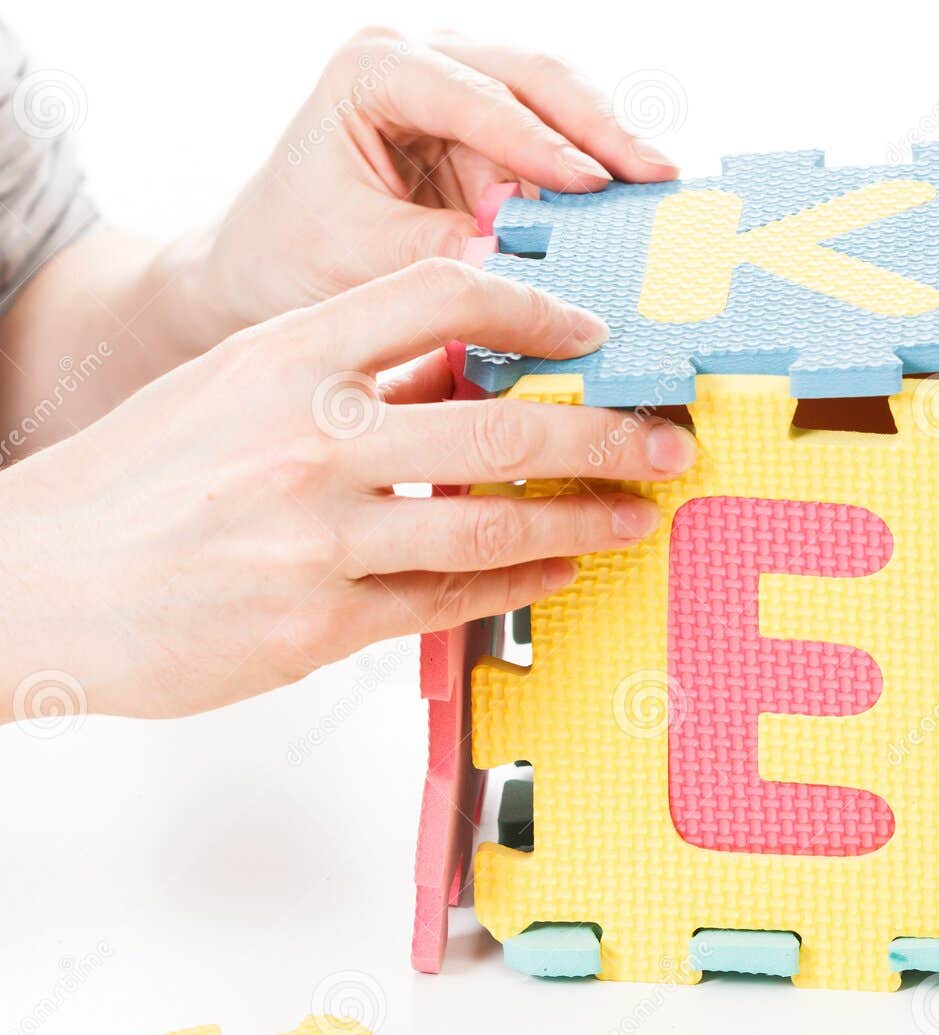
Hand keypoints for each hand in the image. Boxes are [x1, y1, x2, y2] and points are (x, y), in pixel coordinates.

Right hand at [0, 260, 695, 720]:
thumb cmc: (137, 483)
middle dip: (607, 432)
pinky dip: (518, 584)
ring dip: (585, 517)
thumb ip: (344, 374)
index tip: (595, 334)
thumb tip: (470, 369)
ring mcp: (314, 537)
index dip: (540, 308)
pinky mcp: (316, 625)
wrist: (36, 582)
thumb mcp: (230, 389)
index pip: (441, 296)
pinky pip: (448, 601)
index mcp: (283, 358)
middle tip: (665, 438)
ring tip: (637, 513)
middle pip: (502, 422)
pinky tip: (559, 569)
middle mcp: (306, 439)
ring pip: (491, 523)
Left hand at [184, 29, 678, 342]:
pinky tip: (634, 205)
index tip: (594, 184)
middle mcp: (423, 57)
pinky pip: (559, 143)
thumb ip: (456, 261)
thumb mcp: (369, 263)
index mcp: (373, 69)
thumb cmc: (295, 259)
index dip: (539, 141)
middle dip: (601, 128)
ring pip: (559, 100)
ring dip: (609, 148)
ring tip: (659, 191)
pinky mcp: (495, 132)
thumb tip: (545, 280)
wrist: (268, 271)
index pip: (474, 94)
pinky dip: (596, 174)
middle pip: (533, 74)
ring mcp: (465, 86)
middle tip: (658, 175)